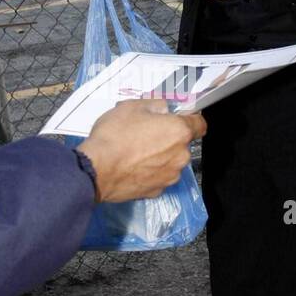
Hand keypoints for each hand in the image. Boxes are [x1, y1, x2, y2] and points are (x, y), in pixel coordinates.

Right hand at [77, 99, 205, 201]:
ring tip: (136, 152)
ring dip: (160, 157)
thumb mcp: (132, 107)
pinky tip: (132, 167)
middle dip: (169, 139)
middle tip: (146, 133)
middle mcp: (180, 156)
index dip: (191, 119)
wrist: (95, 170)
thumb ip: (155, 105)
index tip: (179, 118)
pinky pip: (158, 177)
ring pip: (171, 162)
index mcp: (179, 132)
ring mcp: (169, 176)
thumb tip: (163, 109)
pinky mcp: (156, 191)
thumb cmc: (114, 136)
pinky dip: (150, 172)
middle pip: (182, 144)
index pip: (200, 124)